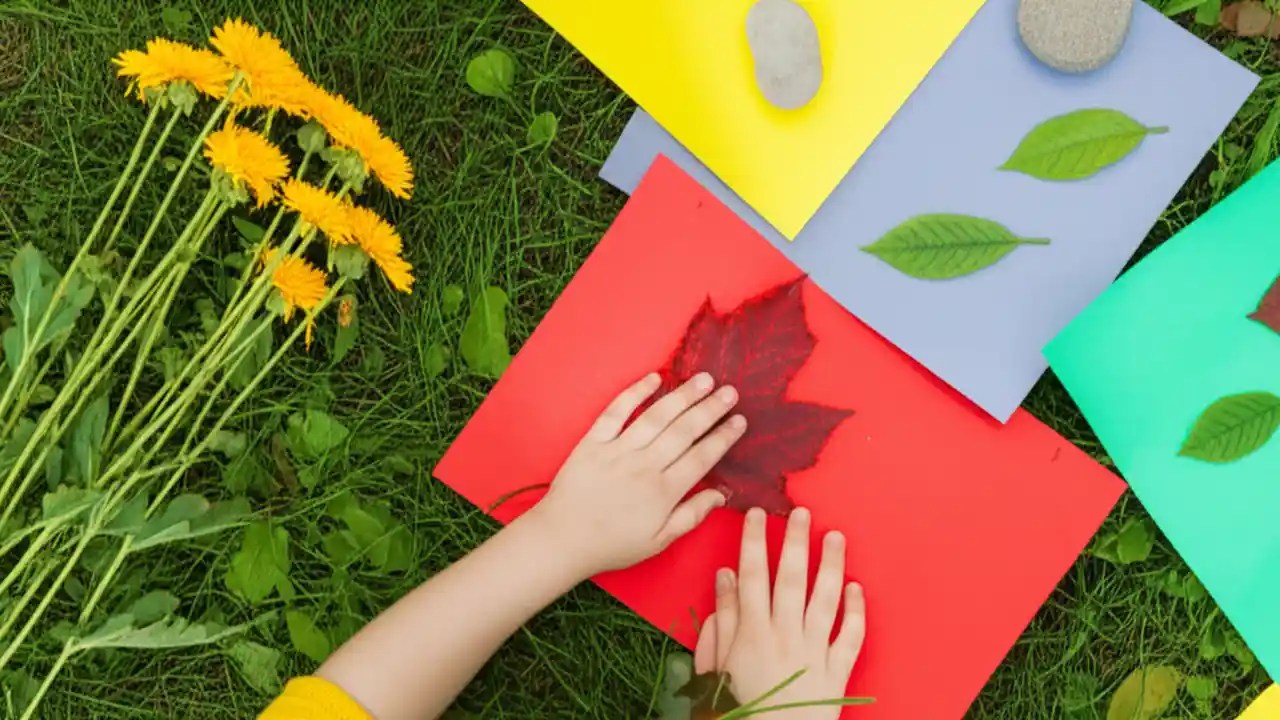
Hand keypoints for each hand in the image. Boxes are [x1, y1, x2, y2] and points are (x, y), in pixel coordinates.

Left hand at [528, 371, 747, 577]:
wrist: (562, 539)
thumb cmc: (612, 544)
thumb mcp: (658, 541)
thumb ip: (691, 515)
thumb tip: (720, 494)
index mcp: (663, 492)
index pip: (702, 457)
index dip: (723, 437)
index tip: (739, 421)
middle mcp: (644, 466)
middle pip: (684, 431)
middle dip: (710, 409)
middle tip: (730, 392)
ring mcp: (618, 450)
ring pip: (657, 417)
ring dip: (683, 396)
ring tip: (704, 380)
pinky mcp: (594, 441)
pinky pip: (617, 411)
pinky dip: (635, 392)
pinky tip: (654, 378)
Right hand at [694, 508, 865, 719]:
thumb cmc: (738, 710)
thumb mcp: (714, 667)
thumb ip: (721, 620)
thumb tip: (726, 577)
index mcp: (752, 634)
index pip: (753, 575)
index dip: (755, 542)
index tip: (757, 515)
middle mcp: (786, 636)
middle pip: (791, 579)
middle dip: (795, 542)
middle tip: (801, 511)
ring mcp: (815, 653)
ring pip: (825, 600)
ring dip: (830, 565)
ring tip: (834, 536)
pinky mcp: (836, 672)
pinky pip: (851, 637)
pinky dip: (856, 611)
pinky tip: (856, 587)